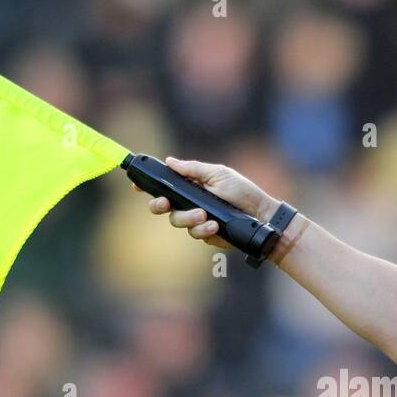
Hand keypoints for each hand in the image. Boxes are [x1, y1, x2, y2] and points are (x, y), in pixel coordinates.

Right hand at [133, 156, 279, 248]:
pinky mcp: (206, 235)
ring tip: (204, 215)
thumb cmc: (241, 191)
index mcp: (190, 187)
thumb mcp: (218, 174)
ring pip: (177, 222)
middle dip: (158, 205)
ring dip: (188, 218)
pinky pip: (195, 234)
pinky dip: (203, 229)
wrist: (260, 214)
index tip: (136, 185)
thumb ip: (193, 170)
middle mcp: (189, 204)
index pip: (164, 187)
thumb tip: (170, 161)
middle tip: (165, 203)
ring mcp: (196, 221)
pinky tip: (214, 226)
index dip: (148, 186)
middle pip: (163, 208)